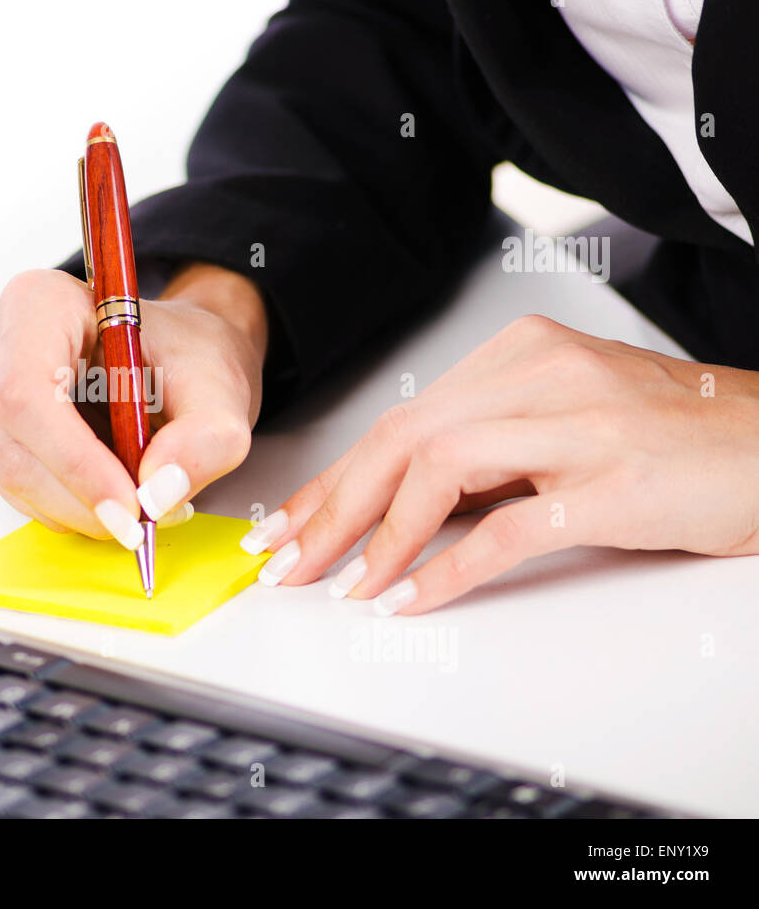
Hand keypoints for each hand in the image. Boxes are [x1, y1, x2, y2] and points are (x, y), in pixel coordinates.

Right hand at [0, 263, 267, 547]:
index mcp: (39, 302)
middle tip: (151, 518)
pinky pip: (21, 492)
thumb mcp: (220, 389)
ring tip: (145, 495)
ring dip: (83, 508)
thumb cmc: (188, 355)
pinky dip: (73, 506)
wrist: (179, 359)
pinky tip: (116, 487)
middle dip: (84, 498)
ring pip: (15, 479)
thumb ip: (205, 438)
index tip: (130, 505)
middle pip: (14, 448)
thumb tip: (159, 492)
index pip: (27, 393)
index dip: (73, 460)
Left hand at [241, 315, 758, 613]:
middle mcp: (538, 376)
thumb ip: (487, 460)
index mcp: (518, 357)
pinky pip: (506, 527)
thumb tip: (400, 512)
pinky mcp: (610, 480)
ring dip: (378, 537)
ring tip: (343, 586)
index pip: (399, 421)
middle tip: (286, 562)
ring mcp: (575, 424)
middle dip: (331, 509)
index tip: (285, 523)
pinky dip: (446, 569)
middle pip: (400, 440)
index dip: (332, 479)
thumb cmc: (670, 441)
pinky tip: (410, 598)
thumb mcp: (560, 429)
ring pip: (438, 470)